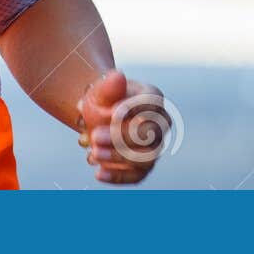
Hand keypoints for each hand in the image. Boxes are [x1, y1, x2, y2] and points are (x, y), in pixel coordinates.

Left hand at [77, 68, 169, 184]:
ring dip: (119, 157)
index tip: (113, 112)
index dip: (134, 109)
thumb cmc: (103, 99)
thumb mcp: (102, 89)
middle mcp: (159, 124)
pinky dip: (118, 176)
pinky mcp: (144, 167)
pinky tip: (98, 173)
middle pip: (150, 134)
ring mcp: (154, 147)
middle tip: (95, 136)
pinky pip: (137, 176)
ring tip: (94, 153)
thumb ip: (109, 85)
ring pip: (146, 158)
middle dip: (122, 137)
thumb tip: (118, 76)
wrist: (97, 115)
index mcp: (153, 99)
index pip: (151, 104)